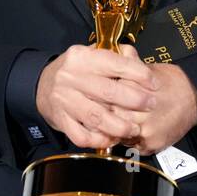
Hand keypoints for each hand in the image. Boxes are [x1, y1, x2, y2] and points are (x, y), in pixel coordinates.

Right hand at [35, 43, 158, 149]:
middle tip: (150, 105)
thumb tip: (140, 63)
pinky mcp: (60, 120)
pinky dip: (99, 140)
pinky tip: (111, 138)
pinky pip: (81, 136)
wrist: (42, 85)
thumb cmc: (75, 71)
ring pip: (96, 117)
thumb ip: (116, 58)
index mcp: (82, 57)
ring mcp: (64, 100)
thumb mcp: (92, 55)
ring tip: (134, 128)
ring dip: (120, 126)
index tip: (153, 83)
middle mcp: (71, 77)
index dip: (138, 74)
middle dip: (135, 101)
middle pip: (108, 92)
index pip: (115, 64)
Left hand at [108, 44, 196, 154]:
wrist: (196, 99)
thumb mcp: (151, 69)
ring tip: (118, 120)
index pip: (109, 95)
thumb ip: (132, 62)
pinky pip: (130, 145)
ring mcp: (146, 129)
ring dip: (117, 127)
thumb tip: (121, 50)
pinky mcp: (151, 143)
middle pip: (112, 115)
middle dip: (109, 113)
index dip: (104, 96)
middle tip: (107, 111)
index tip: (101, 96)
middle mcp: (142, 111)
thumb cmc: (174, 83)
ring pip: (119, 132)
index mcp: (138, 89)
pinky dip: (128, 138)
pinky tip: (132, 129)